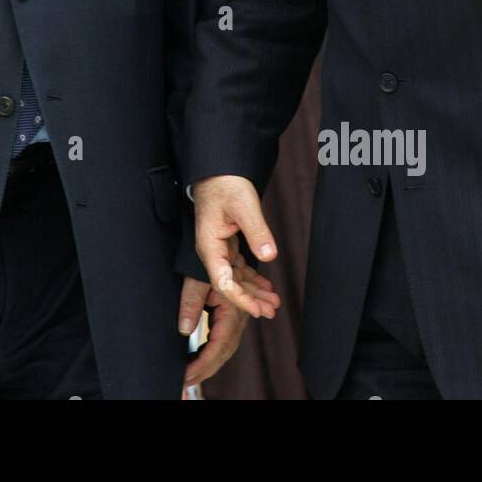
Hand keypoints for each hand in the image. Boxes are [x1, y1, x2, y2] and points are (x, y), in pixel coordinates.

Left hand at [179, 261, 280, 392]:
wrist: (229, 229)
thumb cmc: (212, 250)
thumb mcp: (197, 275)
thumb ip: (191, 302)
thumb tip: (183, 330)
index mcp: (231, 309)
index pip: (218, 346)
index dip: (202, 365)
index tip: (186, 378)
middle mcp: (238, 314)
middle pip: (224, 350)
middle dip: (205, 369)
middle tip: (184, 383)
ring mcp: (237, 312)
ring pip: (226, 345)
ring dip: (210, 362)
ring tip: (190, 376)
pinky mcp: (232, 309)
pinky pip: (225, 335)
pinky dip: (214, 350)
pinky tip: (202, 358)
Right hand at [193, 174, 279, 318]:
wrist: (217, 171)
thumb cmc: (226, 183)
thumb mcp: (245, 206)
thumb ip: (257, 232)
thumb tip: (269, 255)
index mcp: (209, 245)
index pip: (221, 281)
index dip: (239, 298)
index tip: (256, 310)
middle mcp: (211, 251)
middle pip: (228, 284)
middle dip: (249, 300)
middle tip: (271, 311)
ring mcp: (218, 248)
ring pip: (234, 278)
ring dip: (252, 291)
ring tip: (273, 303)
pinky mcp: (226, 244)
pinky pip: (238, 268)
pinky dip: (251, 278)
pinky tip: (265, 287)